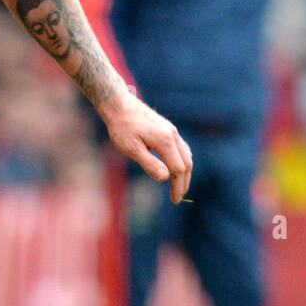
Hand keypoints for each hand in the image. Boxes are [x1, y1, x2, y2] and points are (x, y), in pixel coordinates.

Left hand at [99, 88, 192, 203]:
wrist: (119, 105)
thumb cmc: (122, 128)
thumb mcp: (132, 149)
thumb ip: (149, 164)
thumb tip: (165, 178)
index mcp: (166, 141)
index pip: (178, 170)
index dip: (178, 186)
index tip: (175, 200)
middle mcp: (173, 135)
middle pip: (187, 163)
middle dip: (183, 182)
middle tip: (178, 198)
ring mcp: (172, 131)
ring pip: (186, 155)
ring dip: (185, 172)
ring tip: (178, 186)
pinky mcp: (168, 129)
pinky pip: (181, 148)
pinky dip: (182, 161)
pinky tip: (176, 168)